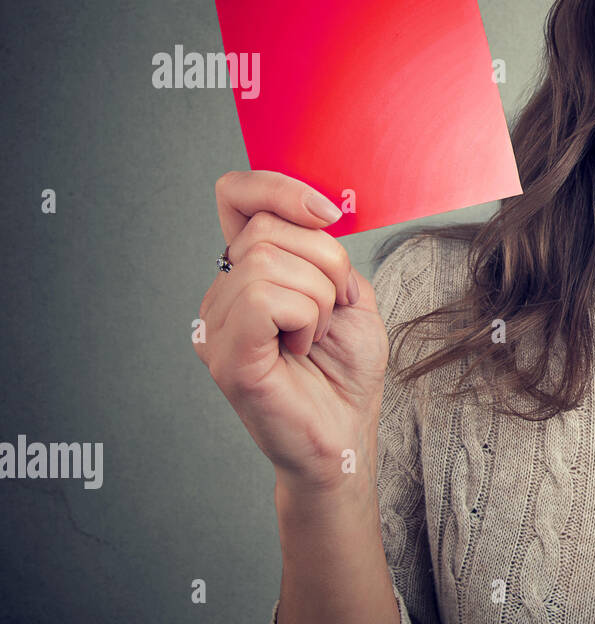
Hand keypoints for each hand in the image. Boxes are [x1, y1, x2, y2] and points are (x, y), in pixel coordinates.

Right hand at [194, 170, 389, 496]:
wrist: (346, 435)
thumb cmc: (345, 372)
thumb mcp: (350, 293)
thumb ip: (325, 251)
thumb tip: (314, 215)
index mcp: (247, 273)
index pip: (236, 196)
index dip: (278, 188)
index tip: (328, 214)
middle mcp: (221, 295)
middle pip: (268, 228)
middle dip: (326, 261)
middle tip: (333, 311)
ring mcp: (216, 327)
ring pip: (269, 261)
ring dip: (320, 297)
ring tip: (315, 336)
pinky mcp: (228, 356)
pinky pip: (264, 298)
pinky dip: (304, 316)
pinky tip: (302, 347)